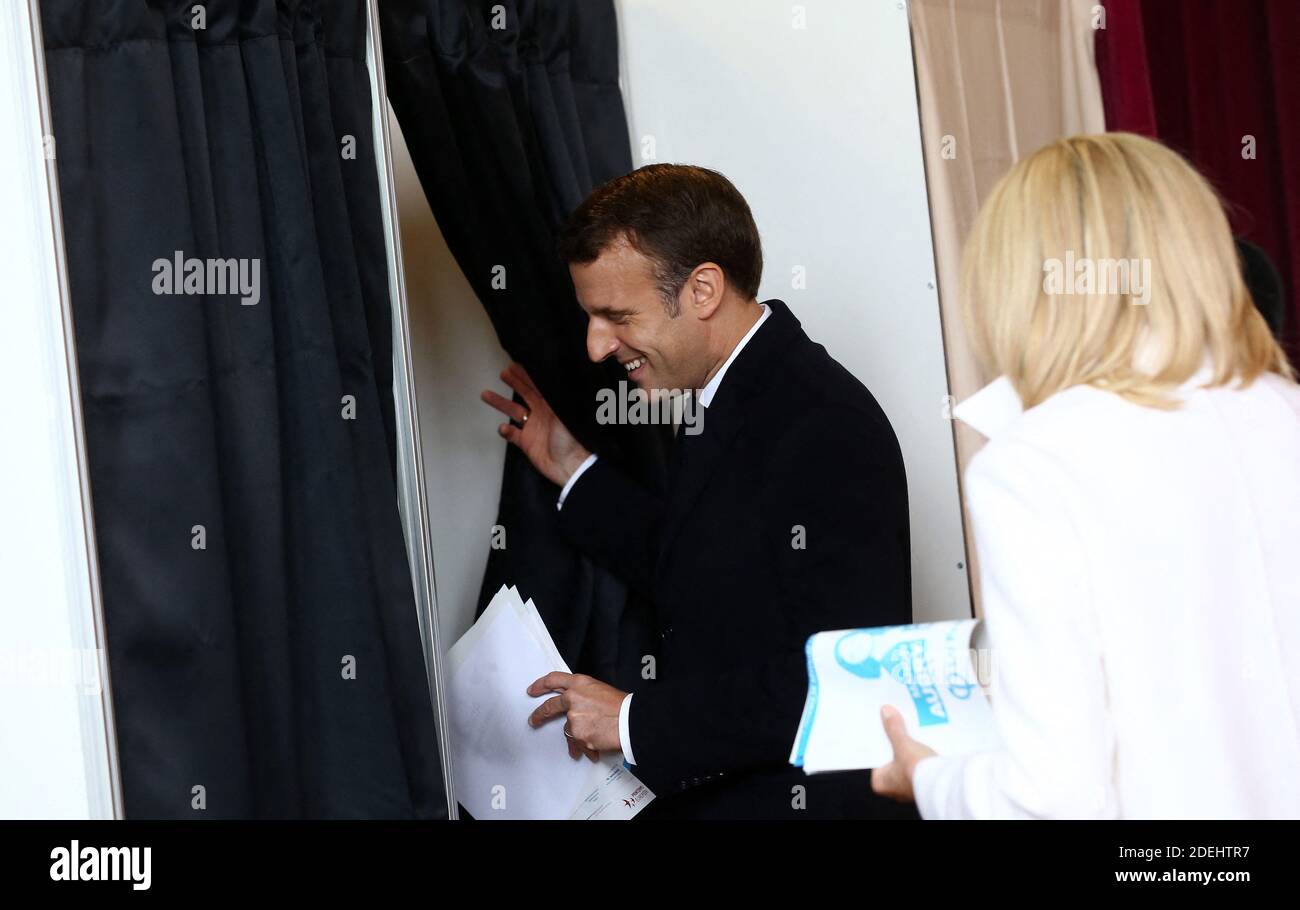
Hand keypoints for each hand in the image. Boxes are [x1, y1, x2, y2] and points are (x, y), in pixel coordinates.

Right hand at [481, 362, 590, 487]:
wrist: (568, 467)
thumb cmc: (571, 441)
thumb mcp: (563, 415)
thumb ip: (554, 399)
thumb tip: (552, 378)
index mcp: (551, 406)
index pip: (537, 386)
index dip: (526, 376)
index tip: (515, 365)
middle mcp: (541, 414)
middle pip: (524, 394)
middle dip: (514, 383)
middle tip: (503, 373)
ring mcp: (533, 428)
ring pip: (513, 412)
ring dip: (501, 403)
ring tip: (487, 394)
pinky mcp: (527, 443)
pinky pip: (512, 434)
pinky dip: (505, 430)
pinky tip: (502, 427)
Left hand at [526, 672, 625, 761]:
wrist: (632, 721)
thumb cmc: (622, 706)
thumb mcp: (600, 691)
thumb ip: (583, 697)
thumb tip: (574, 709)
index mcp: (579, 684)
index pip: (553, 680)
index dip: (540, 685)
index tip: (532, 690)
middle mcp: (573, 699)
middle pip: (549, 706)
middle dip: (539, 714)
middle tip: (534, 720)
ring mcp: (574, 718)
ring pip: (568, 729)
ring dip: (577, 736)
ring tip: (590, 740)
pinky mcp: (578, 735)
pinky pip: (577, 744)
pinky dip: (584, 748)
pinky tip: (593, 751)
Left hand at [870, 705, 937, 803]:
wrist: (945, 783)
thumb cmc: (916, 769)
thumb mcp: (902, 744)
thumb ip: (893, 728)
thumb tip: (886, 712)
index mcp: (881, 783)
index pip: (875, 759)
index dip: (880, 743)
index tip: (882, 729)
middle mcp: (894, 790)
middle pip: (892, 760)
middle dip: (897, 746)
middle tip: (898, 728)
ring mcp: (911, 790)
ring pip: (907, 765)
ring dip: (911, 753)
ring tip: (914, 734)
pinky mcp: (926, 787)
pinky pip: (921, 769)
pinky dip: (922, 758)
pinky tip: (928, 744)